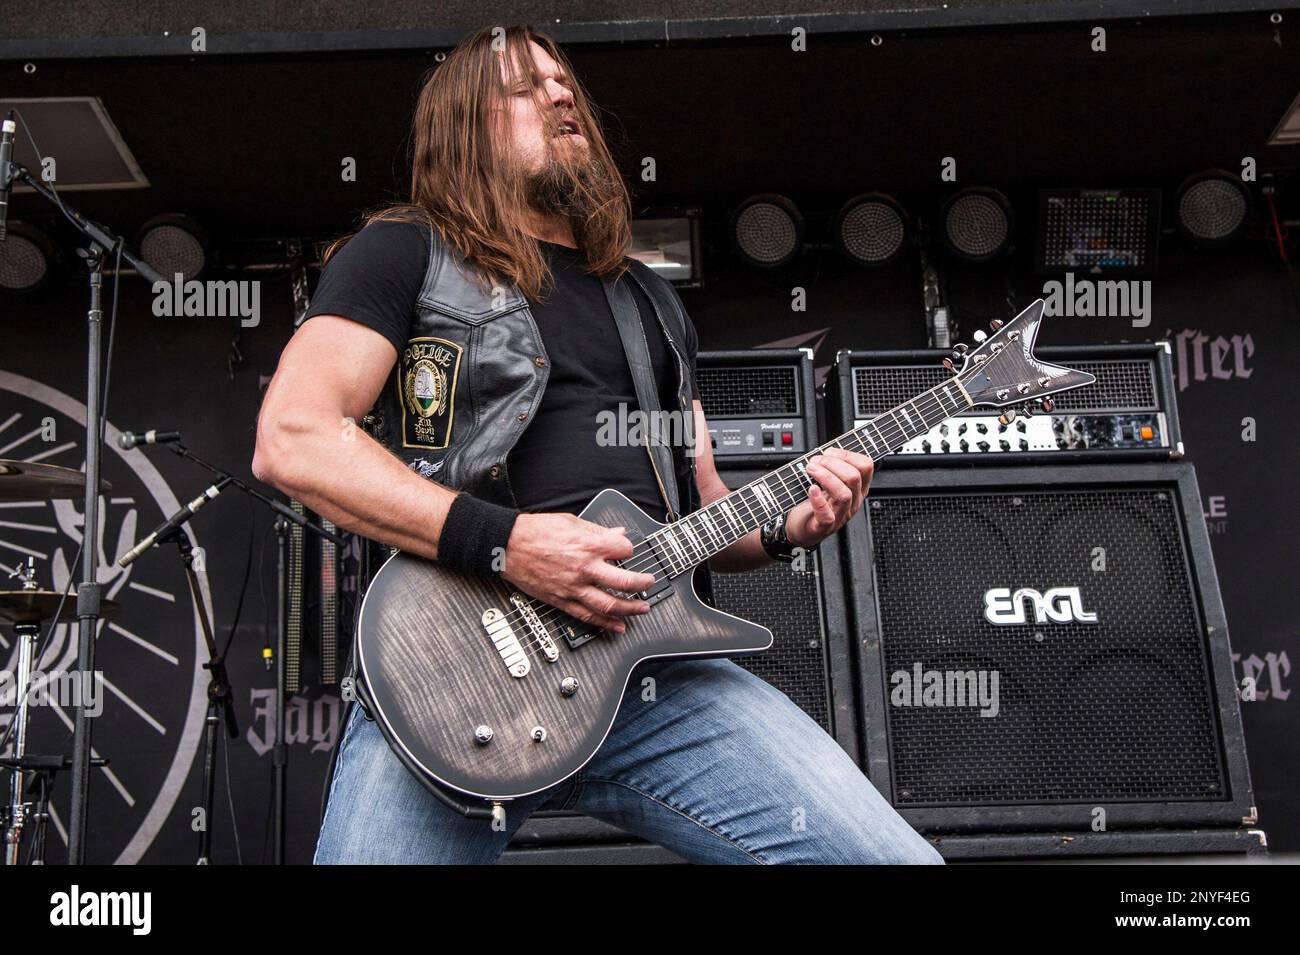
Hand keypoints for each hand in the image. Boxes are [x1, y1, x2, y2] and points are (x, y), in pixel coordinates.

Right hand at [501, 513, 657, 633]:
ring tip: (642, 608)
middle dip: (643, 583)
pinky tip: (618, 626)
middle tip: (650, 583)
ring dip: (631, 608)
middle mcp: (585, 568)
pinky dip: (606, 624)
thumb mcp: (570, 522)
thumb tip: (617, 533)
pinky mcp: (562, 600)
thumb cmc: (534, 531)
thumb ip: (597, 531)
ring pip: (610, 604)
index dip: (628, 549)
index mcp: (588, 545)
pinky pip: (588, 616)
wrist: (507, 546)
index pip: (624, 550)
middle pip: (625, 582)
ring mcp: (574, 587)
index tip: (627, 551)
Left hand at [784, 447, 873, 548]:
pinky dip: (818, 500)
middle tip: (815, 462)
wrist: (801, 527)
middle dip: (832, 464)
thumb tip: (827, 451)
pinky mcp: (824, 526)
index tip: (829, 452)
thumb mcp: (829, 482)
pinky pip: (826, 515)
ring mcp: (841, 515)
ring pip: (844, 494)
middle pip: (854, 478)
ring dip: (825, 477)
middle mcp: (853, 502)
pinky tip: (812, 489)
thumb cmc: (815, 502)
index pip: (866, 466)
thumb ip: (832, 467)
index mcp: (857, 488)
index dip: (847, 454)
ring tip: (810, 470)